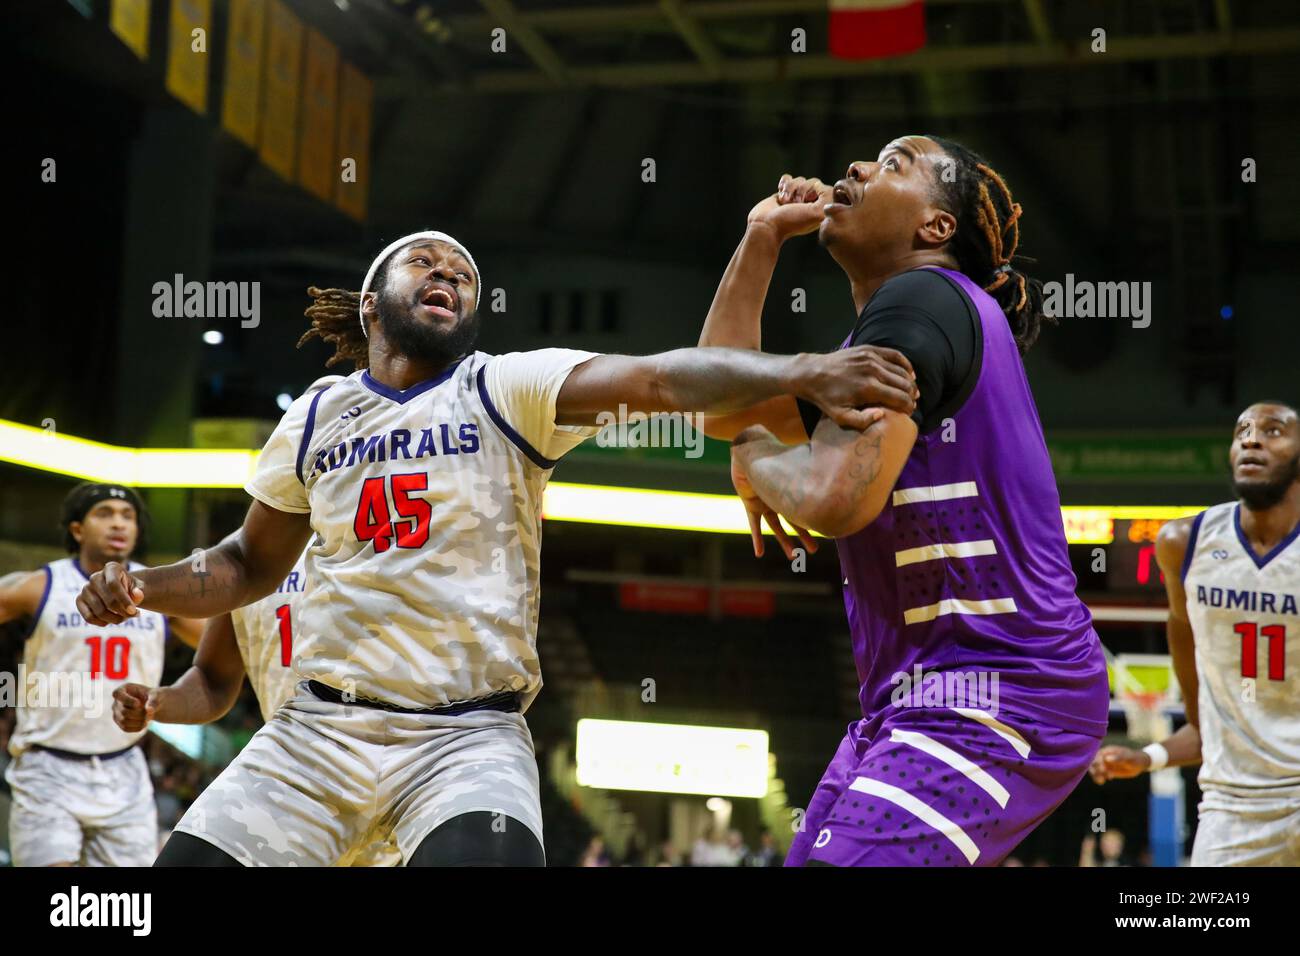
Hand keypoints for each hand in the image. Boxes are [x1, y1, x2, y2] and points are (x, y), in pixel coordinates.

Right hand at [76, 560, 144, 625]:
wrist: (119, 591)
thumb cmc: (130, 588)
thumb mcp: (138, 588)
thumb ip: (140, 591)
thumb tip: (138, 594)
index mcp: (111, 568)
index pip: (114, 585)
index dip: (124, 600)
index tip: (134, 611)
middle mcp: (95, 577)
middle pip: (108, 601)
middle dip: (123, 612)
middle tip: (134, 615)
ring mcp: (85, 589)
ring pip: (100, 612)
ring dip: (116, 619)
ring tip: (125, 617)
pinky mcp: (79, 600)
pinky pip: (89, 617)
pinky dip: (103, 622)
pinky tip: (112, 620)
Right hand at [113, 683, 159, 732]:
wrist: (155, 705)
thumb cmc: (155, 696)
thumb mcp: (158, 695)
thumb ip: (154, 700)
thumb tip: (149, 710)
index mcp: (124, 689)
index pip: (117, 694)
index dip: (127, 700)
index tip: (138, 703)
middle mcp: (117, 701)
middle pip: (123, 711)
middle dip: (139, 713)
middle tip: (150, 712)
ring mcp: (116, 712)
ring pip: (124, 721)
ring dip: (139, 721)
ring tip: (149, 718)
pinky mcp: (120, 722)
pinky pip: (125, 728)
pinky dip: (137, 727)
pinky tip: (145, 723)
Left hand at [731, 428, 816, 559]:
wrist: (750, 448)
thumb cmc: (773, 451)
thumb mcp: (799, 459)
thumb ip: (818, 460)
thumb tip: (844, 456)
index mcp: (791, 489)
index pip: (804, 509)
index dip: (813, 521)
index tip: (827, 531)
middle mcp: (779, 497)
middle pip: (794, 520)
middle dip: (804, 535)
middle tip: (814, 550)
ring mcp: (765, 502)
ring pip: (776, 526)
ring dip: (784, 541)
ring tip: (793, 556)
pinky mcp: (751, 504)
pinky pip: (754, 524)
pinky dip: (756, 538)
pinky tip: (759, 553)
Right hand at [747, 174, 833, 242]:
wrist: (765, 225)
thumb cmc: (789, 222)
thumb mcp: (816, 213)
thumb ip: (828, 199)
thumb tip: (821, 185)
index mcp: (819, 210)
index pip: (826, 188)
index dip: (816, 191)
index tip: (807, 202)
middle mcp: (809, 204)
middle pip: (812, 181)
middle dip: (801, 189)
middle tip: (794, 203)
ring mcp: (796, 198)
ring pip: (799, 179)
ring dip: (790, 189)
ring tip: (784, 202)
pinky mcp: (783, 193)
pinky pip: (788, 178)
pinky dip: (783, 184)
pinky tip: (780, 196)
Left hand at [796, 346, 918, 429]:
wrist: (812, 373)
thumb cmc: (826, 398)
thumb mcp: (839, 416)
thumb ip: (861, 420)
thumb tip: (882, 414)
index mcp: (868, 389)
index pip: (900, 398)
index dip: (909, 406)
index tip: (909, 412)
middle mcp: (873, 371)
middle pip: (904, 384)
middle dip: (912, 395)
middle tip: (912, 403)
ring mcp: (872, 358)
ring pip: (901, 370)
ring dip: (910, 381)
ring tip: (911, 391)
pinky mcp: (869, 349)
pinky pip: (894, 354)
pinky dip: (905, 363)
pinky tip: (909, 372)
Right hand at [1088, 745, 1150, 783]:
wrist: (1140, 763)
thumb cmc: (1135, 758)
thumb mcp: (1128, 758)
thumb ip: (1118, 758)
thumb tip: (1107, 759)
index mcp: (1108, 751)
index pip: (1097, 755)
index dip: (1097, 762)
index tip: (1102, 770)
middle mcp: (1104, 756)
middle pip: (1093, 762)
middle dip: (1095, 770)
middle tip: (1100, 778)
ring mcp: (1105, 763)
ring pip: (1095, 769)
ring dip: (1095, 775)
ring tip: (1101, 781)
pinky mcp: (1107, 770)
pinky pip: (1099, 774)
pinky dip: (1098, 778)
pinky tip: (1103, 781)